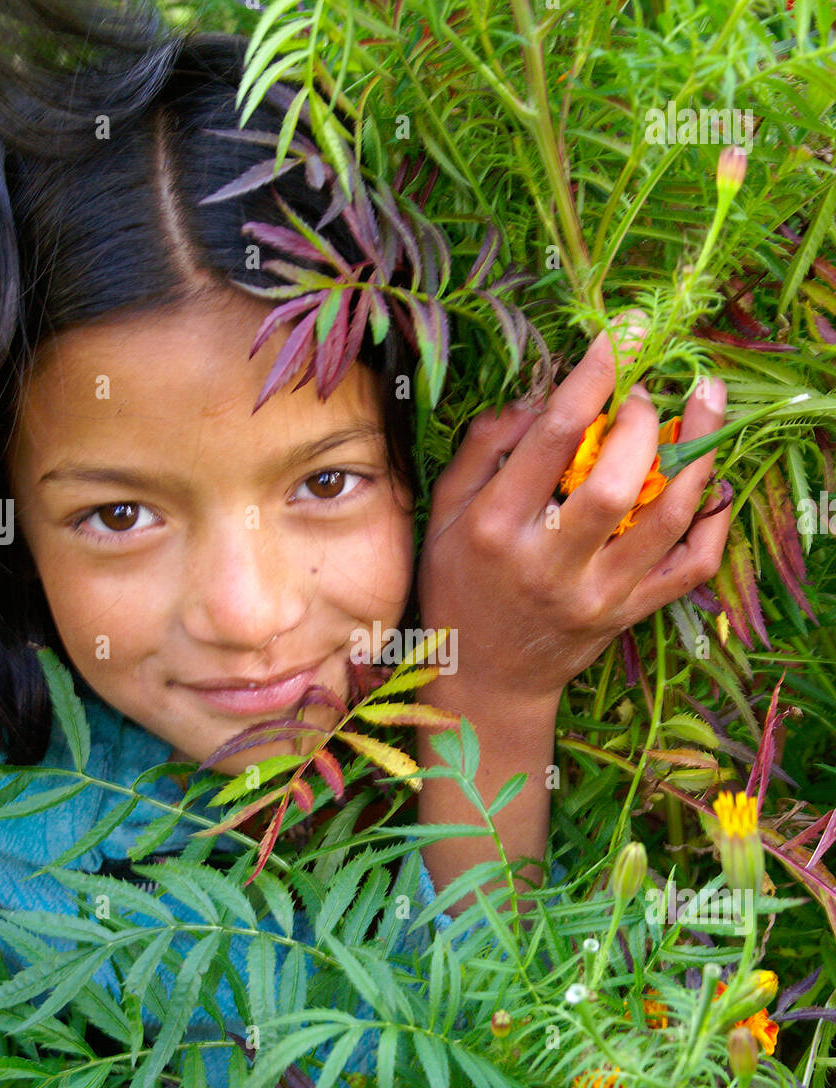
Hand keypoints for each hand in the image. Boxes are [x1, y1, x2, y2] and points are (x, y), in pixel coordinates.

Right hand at [418, 320, 731, 708]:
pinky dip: (714, 520)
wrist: (485, 679)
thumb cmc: (459, 587)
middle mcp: (550, 564)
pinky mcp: (629, 614)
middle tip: (643, 394)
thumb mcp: (443, 514)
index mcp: (496, 528)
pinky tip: (714, 482)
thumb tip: (539, 395)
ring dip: (698, 454)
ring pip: (667, 519)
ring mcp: (597, 594)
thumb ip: (483, 448)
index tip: (619, 337)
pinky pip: (691, 567)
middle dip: (643, 420)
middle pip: (618, 480)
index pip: (555, 438)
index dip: (594, 377)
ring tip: (707, 407)